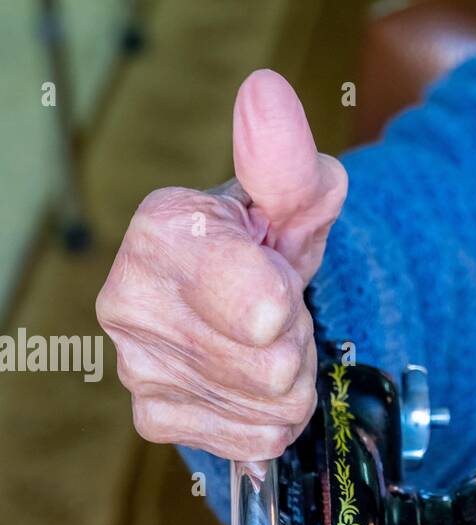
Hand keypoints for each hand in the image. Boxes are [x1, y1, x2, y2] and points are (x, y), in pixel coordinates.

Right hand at [96, 70, 347, 460]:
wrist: (257, 295)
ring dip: (292, 373)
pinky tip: (254, 374)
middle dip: (296, 334)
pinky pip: (257, 435)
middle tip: (279, 303)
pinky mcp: (156, 416)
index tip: (278, 270)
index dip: (289, 294)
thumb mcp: (299, 191)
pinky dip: (274, 411)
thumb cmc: (274, 235)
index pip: (258, 303)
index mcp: (162, 228)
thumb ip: (287, 154)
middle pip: (270, 360)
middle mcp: (127, 299)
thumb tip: (264, 89)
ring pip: (268, 400)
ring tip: (269, 335)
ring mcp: (137, 364)